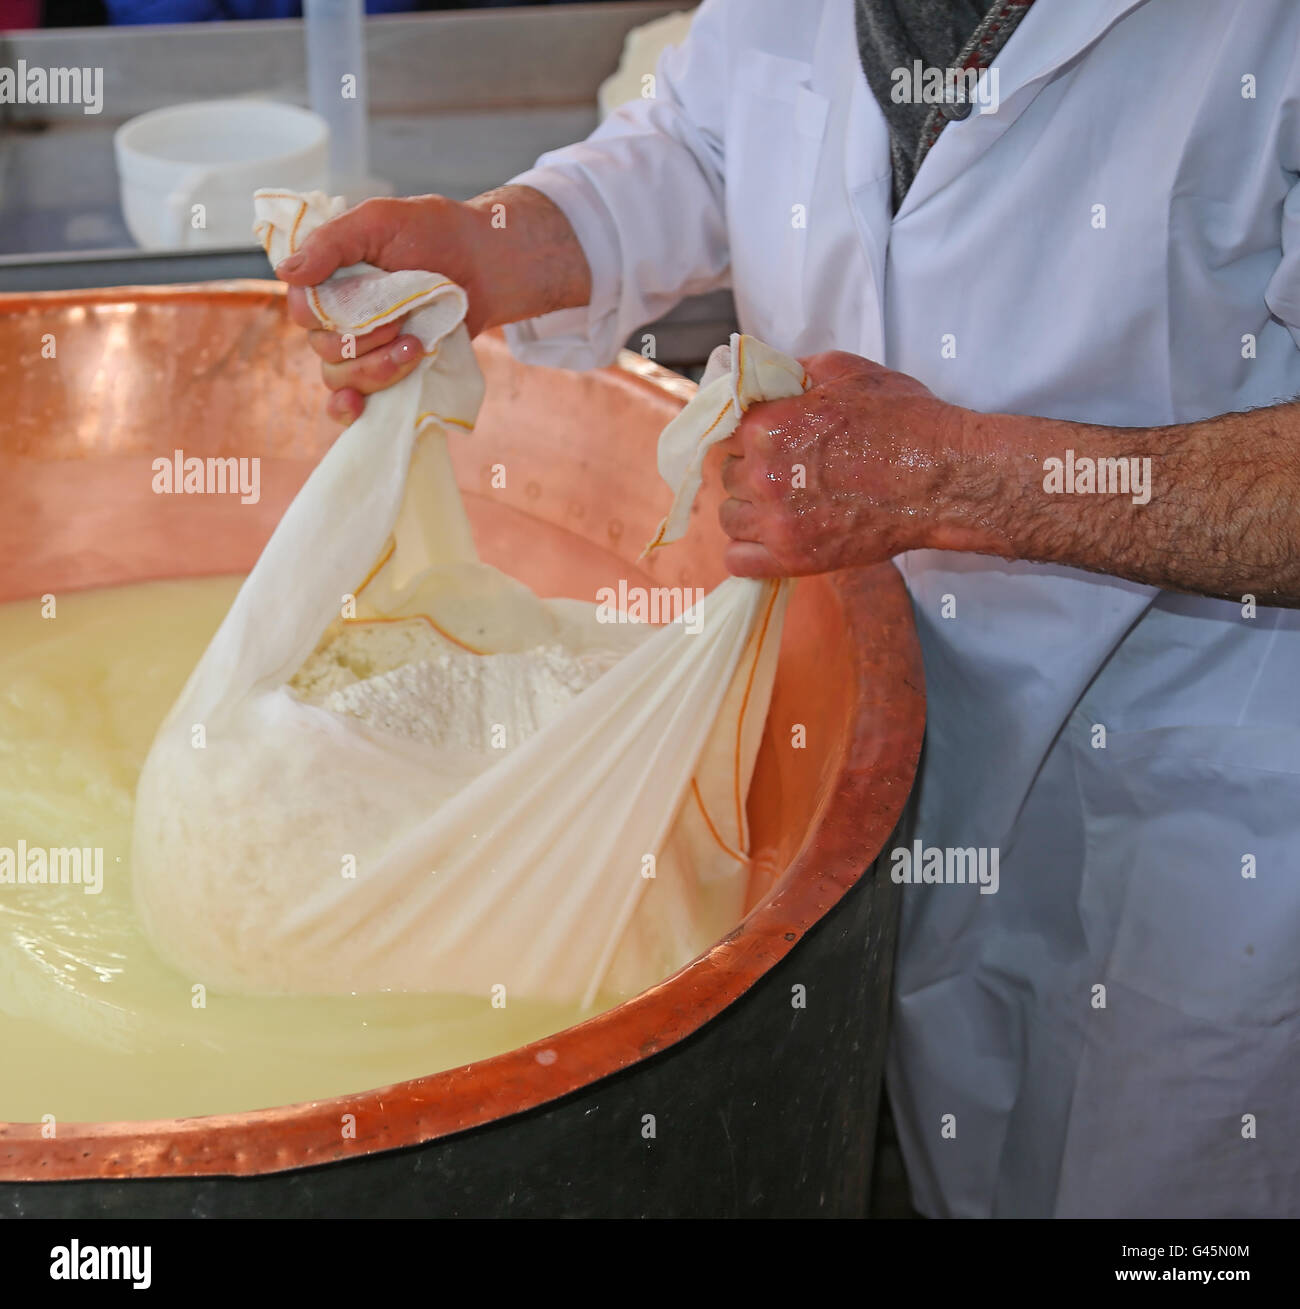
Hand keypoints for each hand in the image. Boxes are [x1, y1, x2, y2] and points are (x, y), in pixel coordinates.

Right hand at [275, 186, 590, 423]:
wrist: (485, 266)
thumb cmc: (434, 234)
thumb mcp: (380, 221)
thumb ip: (332, 242)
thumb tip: (285, 272)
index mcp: (329, 281)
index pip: (303, 311)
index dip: (328, 315)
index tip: (366, 302)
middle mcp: (340, 317)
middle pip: (324, 350)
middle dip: (364, 342)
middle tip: (403, 324)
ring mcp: (364, 349)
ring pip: (341, 377)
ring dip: (376, 369)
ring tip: (416, 348)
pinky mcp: (389, 372)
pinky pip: (352, 402)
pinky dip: (348, 409)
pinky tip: (358, 406)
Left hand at [717, 351, 986, 576]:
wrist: (942, 477)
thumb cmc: (904, 421)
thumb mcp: (845, 372)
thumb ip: (793, 374)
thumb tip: (765, 378)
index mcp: (768, 427)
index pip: (727, 431)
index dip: (749, 434)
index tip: (766, 440)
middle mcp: (763, 475)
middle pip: (728, 475)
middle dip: (751, 471)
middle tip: (786, 472)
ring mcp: (777, 522)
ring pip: (729, 517)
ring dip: (749, 510)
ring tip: (782, 505)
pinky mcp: (794, 558)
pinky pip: (739, 560)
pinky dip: (748, 551)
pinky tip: (770, 539)